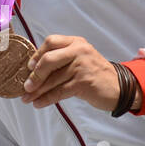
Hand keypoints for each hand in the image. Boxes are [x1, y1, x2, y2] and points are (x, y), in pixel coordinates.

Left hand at [20, 35, 140, 111]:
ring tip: (27, 99)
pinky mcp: (83, 82)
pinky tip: (39, 103)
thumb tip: (33, 71)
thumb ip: (62, 59)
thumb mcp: (81, 59)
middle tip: (25, 86)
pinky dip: (46, 99)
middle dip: (34, 75)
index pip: (51, 42)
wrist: (119, 87)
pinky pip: (59, 92)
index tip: (29, 68)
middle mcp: (79, 51)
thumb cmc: (95, 74)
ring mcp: (82, 66)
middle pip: (48, 60)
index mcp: (76, 42)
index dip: (37, 55)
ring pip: (52, 79)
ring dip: (37, 91)